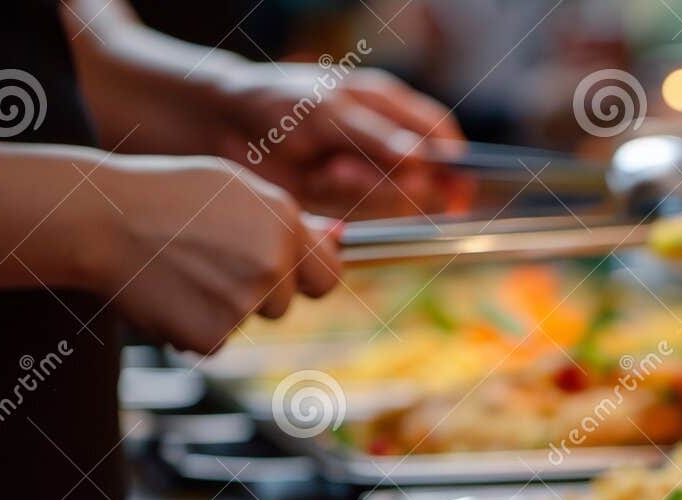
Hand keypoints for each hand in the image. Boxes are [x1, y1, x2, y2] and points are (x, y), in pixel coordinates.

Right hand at [86, 156, 341, 352]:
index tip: (287, 276)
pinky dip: (194, 328)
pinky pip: (217, 342)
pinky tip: (167, 295)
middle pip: (285, 303)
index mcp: (284, 224)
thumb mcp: (232, 188)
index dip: (308, 279)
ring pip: (249, 321)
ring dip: (222, 309)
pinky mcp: (214, 334)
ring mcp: (245, 302)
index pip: (328, 275)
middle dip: (256, 292)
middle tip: (206, 262)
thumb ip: (285, 219)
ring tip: (181, 272)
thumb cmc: (165, 196)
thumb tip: (338, 238)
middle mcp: (273, 263)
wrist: (99, 218)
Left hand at [212, 63, 471, 217]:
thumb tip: (424, 161)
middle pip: (424, 176)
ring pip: (393, 198)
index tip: (455, 188)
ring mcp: (367, 173)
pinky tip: (317, 182)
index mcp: (390, 107)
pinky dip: (341, 200)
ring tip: (327, 170)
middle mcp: (386, 142)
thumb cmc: (278, 104)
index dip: (454, 163)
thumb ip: (376, 136)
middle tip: (348, 167)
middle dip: (393, 180)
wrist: (225, 128)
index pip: (441, 134)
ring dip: (363, 190)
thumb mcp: (329, 111)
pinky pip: (364, 212)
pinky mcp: (345, 201)